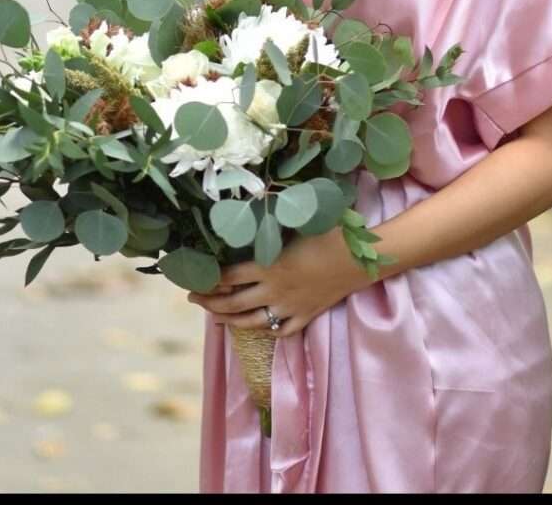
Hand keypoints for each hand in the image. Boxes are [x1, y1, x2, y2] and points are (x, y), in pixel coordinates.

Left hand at [186, 227, 368, 337]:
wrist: (359, 258)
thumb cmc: (327, 234)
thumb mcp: (294, 227)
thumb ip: (269, 229)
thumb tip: (247, 221)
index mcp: (269, 266)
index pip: (229, 276)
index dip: (208, 278)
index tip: (193, 275)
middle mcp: (274, 291)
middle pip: (233, 302)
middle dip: (208, 301)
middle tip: (193, 297)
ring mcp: (290, 307)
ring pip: (251, 321)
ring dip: (228, 319)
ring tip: (214, 316)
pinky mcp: (306, 316)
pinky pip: (280, 330)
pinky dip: (266, 329)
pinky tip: (256, 326)